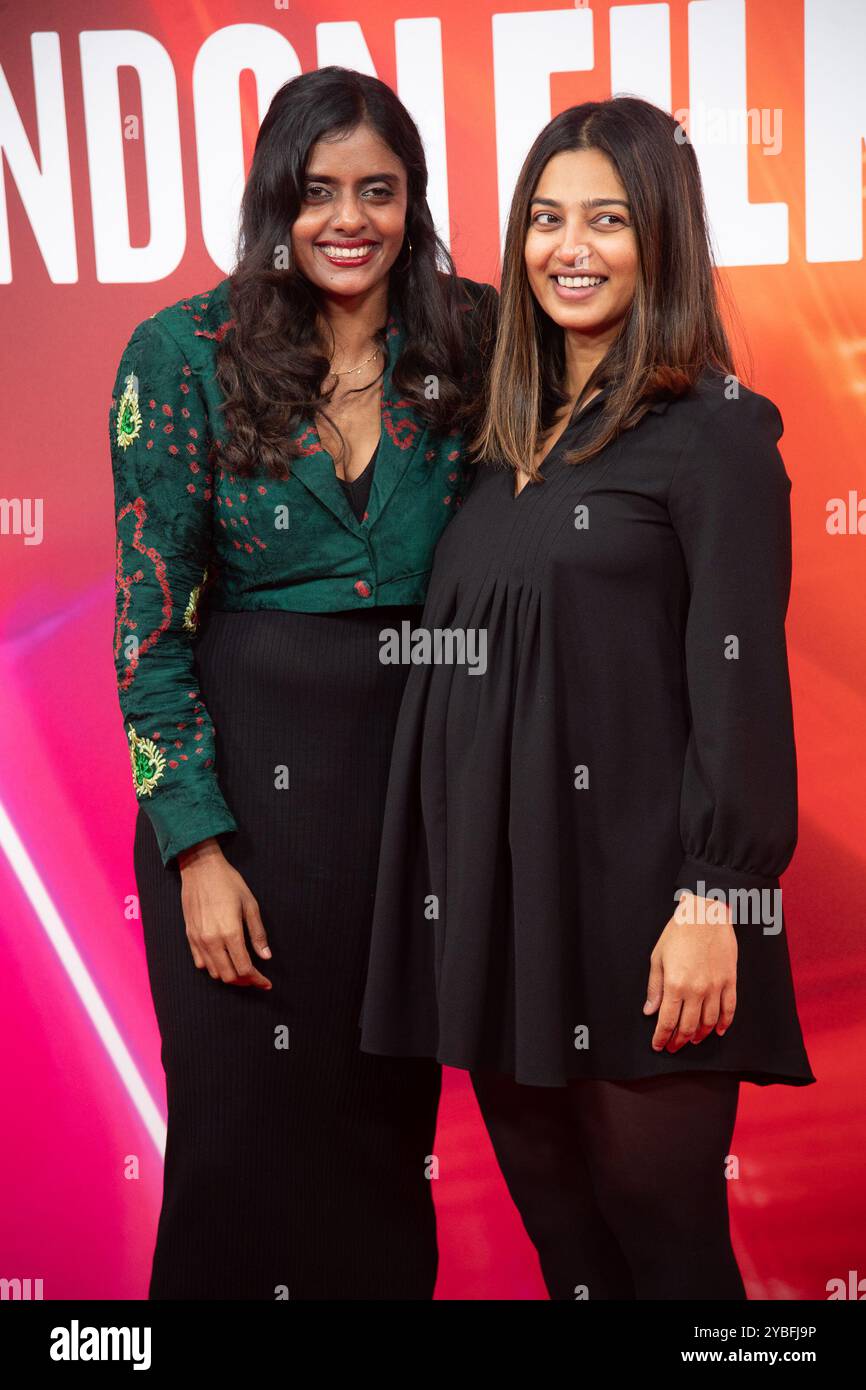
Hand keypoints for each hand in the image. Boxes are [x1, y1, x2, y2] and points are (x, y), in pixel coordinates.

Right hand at [177, 838, 271, 988]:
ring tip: (241, 970)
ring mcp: (198, 940)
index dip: (257, 979)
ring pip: (214, 972)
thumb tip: (266, 956)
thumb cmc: (228, 883)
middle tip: (256, 978)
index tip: (266, 982)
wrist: (200, 868)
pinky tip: (223, 960)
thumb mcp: (250, 905)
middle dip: (245, 981)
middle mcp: (212, 941)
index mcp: (230, 933)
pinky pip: (200, 963)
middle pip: (229, 976)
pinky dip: (213, 967)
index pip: (245, 968)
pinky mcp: (189, 936)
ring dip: (229, 975)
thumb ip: (258, 934)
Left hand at [643, 893, 736, 1051]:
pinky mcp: (730, 981)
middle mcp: (697, 990)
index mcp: (675, 984)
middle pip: (688, 1026)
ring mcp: (716, 986)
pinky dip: (724, 1023)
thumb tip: (650, 1010)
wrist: (705, 913)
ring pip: (709, 1022)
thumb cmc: (679, 932)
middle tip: (673, 1047)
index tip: (659, 1046)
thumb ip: (655, 987)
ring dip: (700, 1035)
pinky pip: (729, 1009)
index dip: (662, 1037)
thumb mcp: (658, 957)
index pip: (668, 1021)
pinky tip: (719, 1031)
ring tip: (692, 1040)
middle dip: (678, 1040)